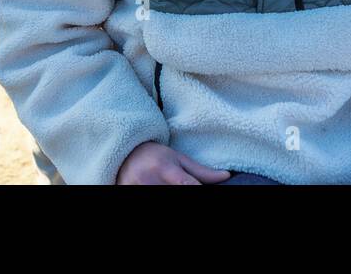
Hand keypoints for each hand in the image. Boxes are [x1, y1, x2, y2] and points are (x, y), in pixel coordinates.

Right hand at [116, 141, 232, 184]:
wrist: (124, 153)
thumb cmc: (156, 156)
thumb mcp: (178, 159)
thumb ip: (202, 171)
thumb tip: (227, 176)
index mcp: (166, 168)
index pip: (187, 184)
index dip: (196, 188)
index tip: (203, 190)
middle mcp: (150, 179)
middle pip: (174, 191)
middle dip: (182, 190)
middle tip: (183, 184)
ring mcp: (137, 187)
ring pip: (161, 195)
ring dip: (168, 191)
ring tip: (169, 184)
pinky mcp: (128, 192)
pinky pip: (146, 197)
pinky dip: (158, 194)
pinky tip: (159, 186)